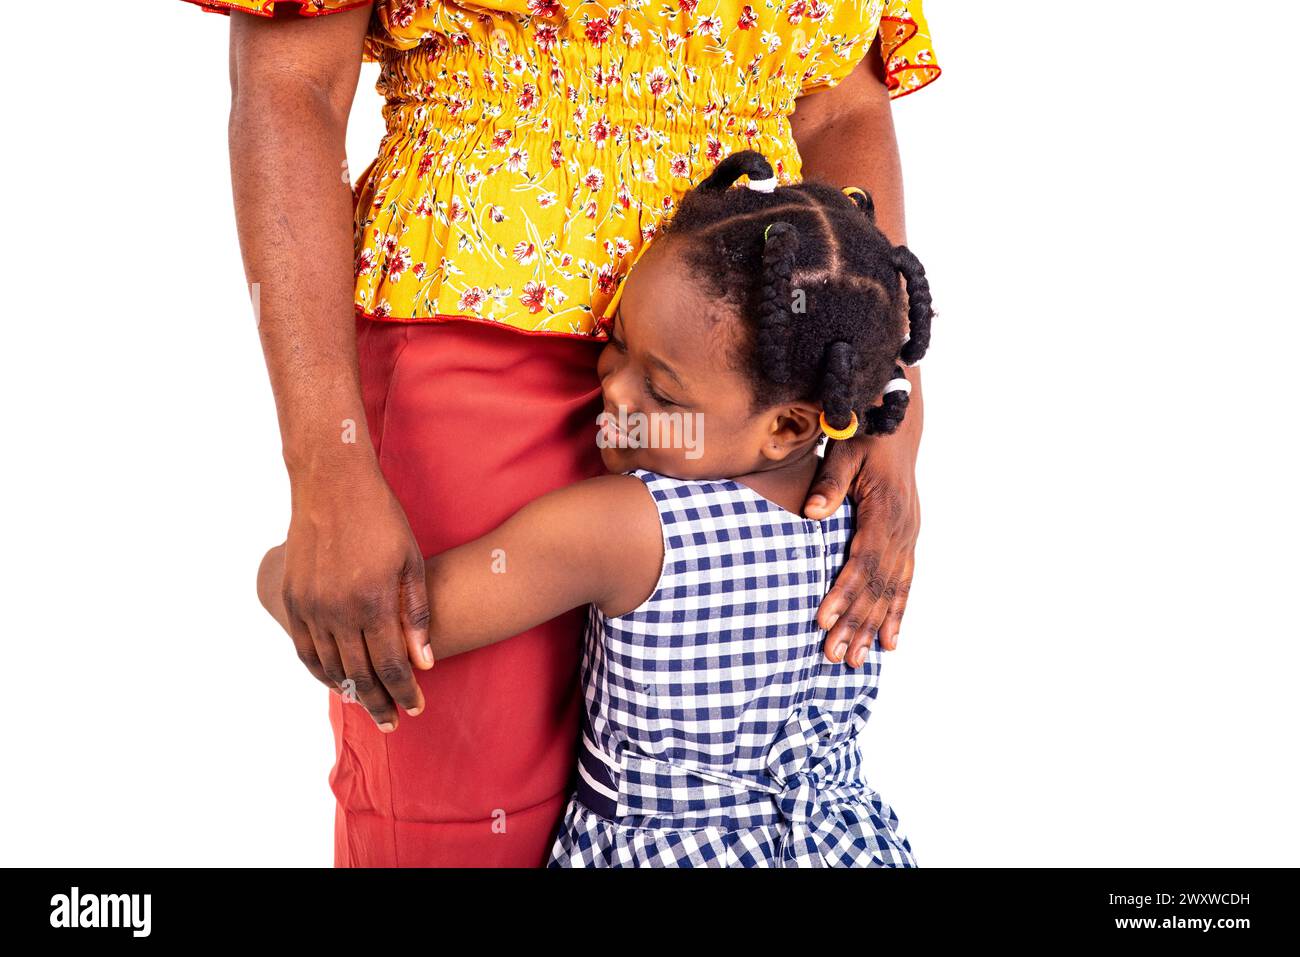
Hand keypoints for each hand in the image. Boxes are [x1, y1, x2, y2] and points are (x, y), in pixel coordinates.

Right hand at [279, 469, 432, 730]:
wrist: (332, 483)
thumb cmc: (382, 518)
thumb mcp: (412, 562)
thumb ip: (417, 614)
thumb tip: (426, 662)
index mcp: (372, 600)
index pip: (391, 664)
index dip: (404, 692)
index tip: (416, 710)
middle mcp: (337, 609)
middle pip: (360, 673)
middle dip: (380, 702)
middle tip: (393, 722)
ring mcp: (310, 605)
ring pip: (330, 666)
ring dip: (351, 691)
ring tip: (369, 705)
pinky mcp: (292, 597)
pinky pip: (304, 648)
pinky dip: (321, 671)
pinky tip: (336, 681)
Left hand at [804, 431, 919, 665]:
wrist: (898, 422)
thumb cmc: (865, 433)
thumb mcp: (845, 450)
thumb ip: (830, 482)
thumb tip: (810, 514)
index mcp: (884, 510)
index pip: (861, 561)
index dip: (842, 592)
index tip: (822, 619)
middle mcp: (902, 529)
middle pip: (877, 585)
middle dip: (856, 622)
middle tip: (835, 655)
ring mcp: (909, 536)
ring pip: (892, 590)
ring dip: (874, 627)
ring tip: (857, 660)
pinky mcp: (908, 539)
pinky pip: (905, 583)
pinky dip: (897, 614)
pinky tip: (890, 642)